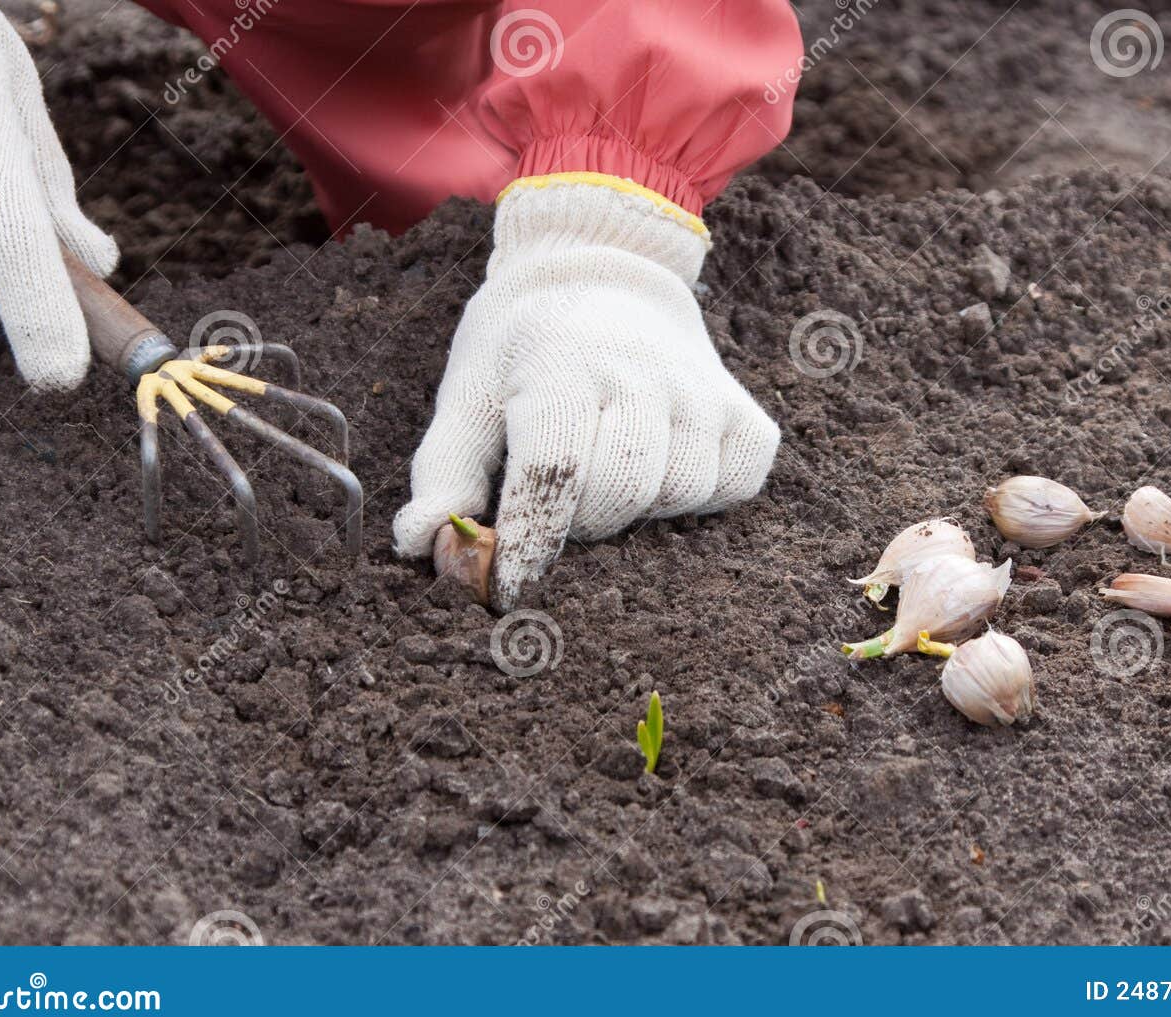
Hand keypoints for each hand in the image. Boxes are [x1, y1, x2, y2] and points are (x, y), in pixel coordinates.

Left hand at [392, 177, 778, 609]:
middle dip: (580, 520)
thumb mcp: (469, 396)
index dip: (529, 539)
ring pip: (679, 493)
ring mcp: (704, 392)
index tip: (508, 584)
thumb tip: (421, 545)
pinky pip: (733, 487)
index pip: (553, 469)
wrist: (606, 278)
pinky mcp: (748, 416)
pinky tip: (663, 468)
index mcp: (560, 362)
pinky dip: (698, 497)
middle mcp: (643, 370)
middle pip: (619, 491)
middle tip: (560, 501)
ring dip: (639, 509)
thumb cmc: (525, 355)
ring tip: (609, 475)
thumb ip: (444, 473)